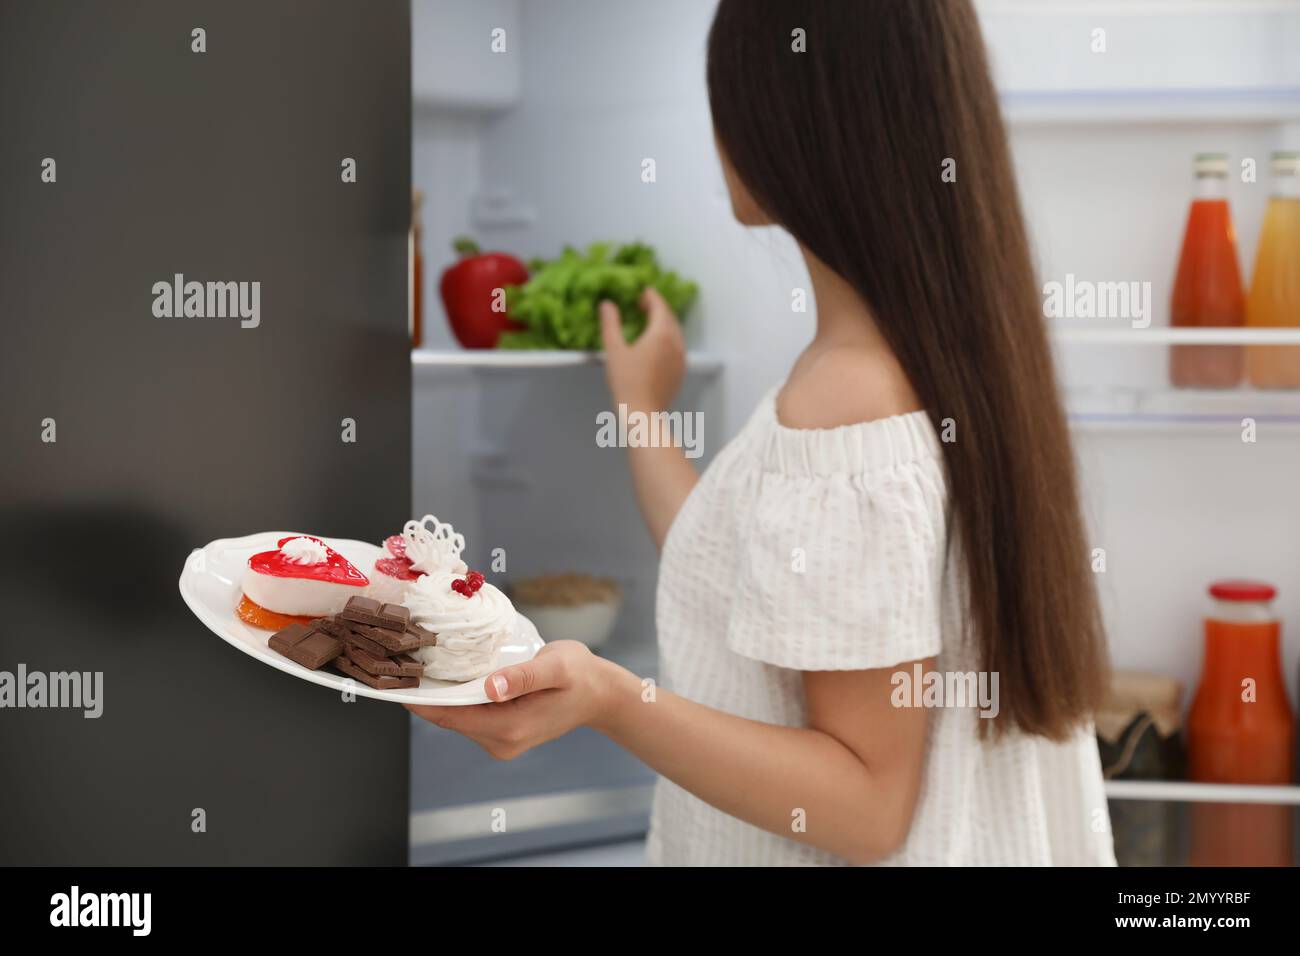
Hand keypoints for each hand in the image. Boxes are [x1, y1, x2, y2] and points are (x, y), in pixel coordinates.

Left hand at [405, 641, 632, 760]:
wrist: (600, 694)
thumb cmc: (581, 675)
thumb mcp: (556, 666)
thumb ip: (523, 676)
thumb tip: (492, 687)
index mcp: (511, 727)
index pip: (452, 715)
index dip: (420, 700)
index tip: (392, 681)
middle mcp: (501, 741)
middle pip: (450, 717)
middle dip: (426, 694)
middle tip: (401, 660)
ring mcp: (501, 741)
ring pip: (457, 717)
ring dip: (441, 695)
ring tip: (419, 664)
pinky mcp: (502, 734)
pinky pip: (469, 716)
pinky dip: (457, 698)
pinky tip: (448, 676)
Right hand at [600, 286, 685, 412]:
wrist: (643, 414)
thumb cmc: (626, 383)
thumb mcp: (614, 351)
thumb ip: (611, 324)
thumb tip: (608, 304)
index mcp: (661, 334)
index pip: (660, 307)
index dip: (652, 296)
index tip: (643, 291)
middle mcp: (675, 343)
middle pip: (670, 318)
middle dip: (658, 307)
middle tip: (643, 303)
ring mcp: (681, 358)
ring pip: (675, 332)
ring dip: (663, 322)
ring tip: (648, 321)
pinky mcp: (680, 371)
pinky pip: (677, 346)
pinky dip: (668, 337)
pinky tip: (656, 344)